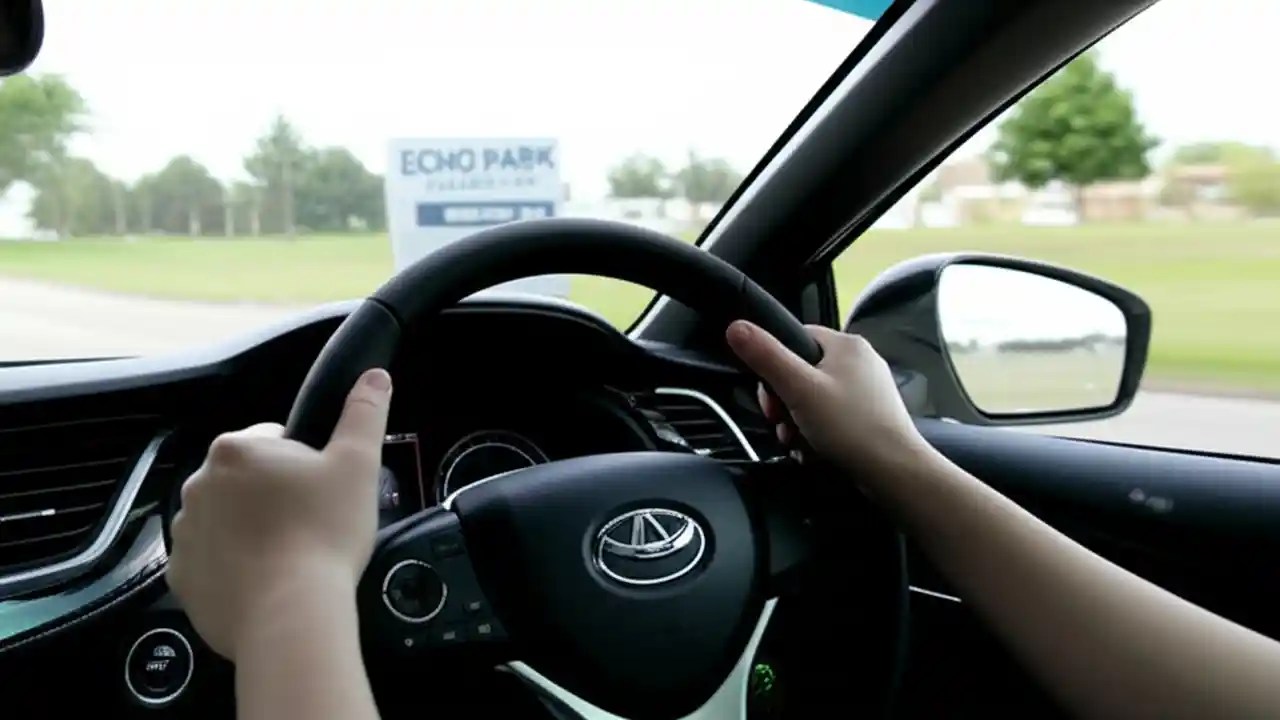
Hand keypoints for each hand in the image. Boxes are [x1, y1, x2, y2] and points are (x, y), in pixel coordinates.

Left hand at [167, 368, 392, 660]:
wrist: (290, 613)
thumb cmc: (325, 533)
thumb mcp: (358, 465)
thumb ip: (363, 414)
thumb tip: (374, 377)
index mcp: (238, 448)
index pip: (273, 440)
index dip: (303, 464)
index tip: (320, 492)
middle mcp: (198, 483)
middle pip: (245, 480)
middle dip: (272, 496)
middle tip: (310, 524)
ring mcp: (185, 532)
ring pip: (225, 519)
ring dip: (249, 530)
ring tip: (288, 555)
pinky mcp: (180, 577)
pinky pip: (209, 561)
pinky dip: (232, 567)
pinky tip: (264, 579)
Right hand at [725, 320, 928, 479]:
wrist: (894, 471)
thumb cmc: (849, 427)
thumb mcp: (799, 389)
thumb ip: (766, 357)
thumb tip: (736, 326)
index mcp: (847, 344)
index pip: (796, 338)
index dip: (774, 364)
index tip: (769, 395)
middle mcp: (861, 361)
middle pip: (803, 371)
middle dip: (786, 401)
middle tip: (783, 422)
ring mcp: (868, 389)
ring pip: (815, 397)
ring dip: (798, 420)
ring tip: (799, 440)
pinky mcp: (871, 415)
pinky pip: (831, 416)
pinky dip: (817, 432)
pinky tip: (814, 449)